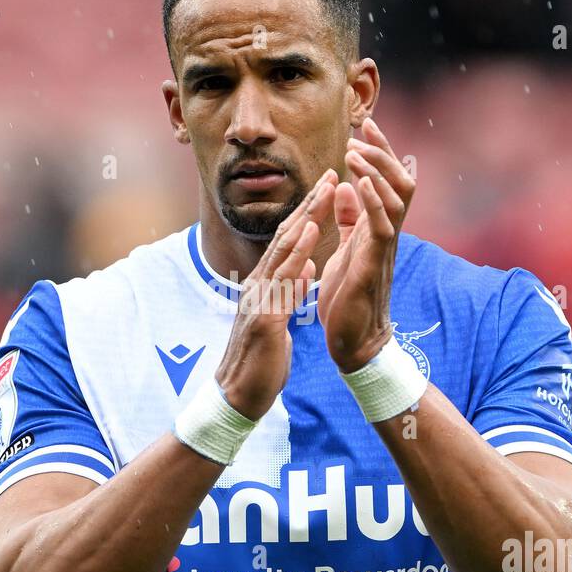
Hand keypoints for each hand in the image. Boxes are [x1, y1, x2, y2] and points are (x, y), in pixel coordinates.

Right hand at [214, 171, 336, 418]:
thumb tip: (307, 268)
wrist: (239, 398)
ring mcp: (258, 301)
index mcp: (264, 286)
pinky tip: (311, 240)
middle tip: (332, 173)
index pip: (287, 241)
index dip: (309, 212)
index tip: (330, 187)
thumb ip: (291, 291)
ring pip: (283, 252)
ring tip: (326, 192)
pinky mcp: (265, 320)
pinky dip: (297, 259)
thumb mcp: (279, 320)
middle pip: (285, 236)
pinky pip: (283, 284)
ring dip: (306, 219)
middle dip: (311, 203)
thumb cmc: (261, 362)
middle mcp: (258, 286)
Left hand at [319, 117, 415, 371]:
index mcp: (377, 227)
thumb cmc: (349, 296)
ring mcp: (383, 247)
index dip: (379, 151)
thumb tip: (343, 185)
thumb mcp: (345, 248)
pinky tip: (359, 183)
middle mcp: (386, 233)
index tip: (365, 124)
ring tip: (355, 150)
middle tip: (365, 126)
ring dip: (375, 170)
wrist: (353, 340)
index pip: (386, 180)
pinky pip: (380, 226)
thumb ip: (348, 218)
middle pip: (399, 181)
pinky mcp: (372, 264)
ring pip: (395, 199)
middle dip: (383, 150)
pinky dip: (372, 202)